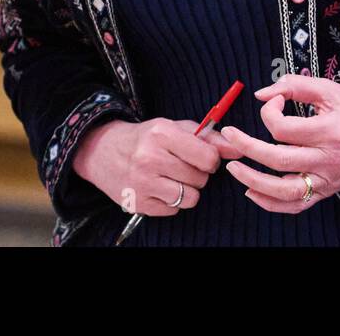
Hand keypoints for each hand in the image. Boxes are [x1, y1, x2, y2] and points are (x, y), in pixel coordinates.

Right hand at [74, 117, 242, 216]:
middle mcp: (150, 159)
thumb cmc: (146, 138)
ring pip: (190, 198)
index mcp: (162, 134)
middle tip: (183, 166)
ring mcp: (142, 184)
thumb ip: (209, 138)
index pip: (208, 157)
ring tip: (174, 178)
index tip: (202, 157)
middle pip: (200, 179)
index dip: (211, 159)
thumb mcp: (174, 128)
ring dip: (188, 190)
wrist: (101, 150)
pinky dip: (172, 201)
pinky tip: (160, 187)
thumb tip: (237, 149)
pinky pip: (174, 210)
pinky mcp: (138, 203)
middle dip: (198, 174)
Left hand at [220, 73, 339, 212]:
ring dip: (253, 181)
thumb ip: (294, 85)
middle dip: (247, 148)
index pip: (284, 128)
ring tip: (232, 167)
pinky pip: (296, 206)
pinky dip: (271, 204)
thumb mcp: (329, 89)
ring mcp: (326, 180)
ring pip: (284, 191)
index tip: (275, 102)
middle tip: (228, 135)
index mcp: (329, 130)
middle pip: (278, 160)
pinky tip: (251, 192)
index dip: (270, 111)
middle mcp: (327, 159)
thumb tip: (260, 94)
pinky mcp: (326, 193)